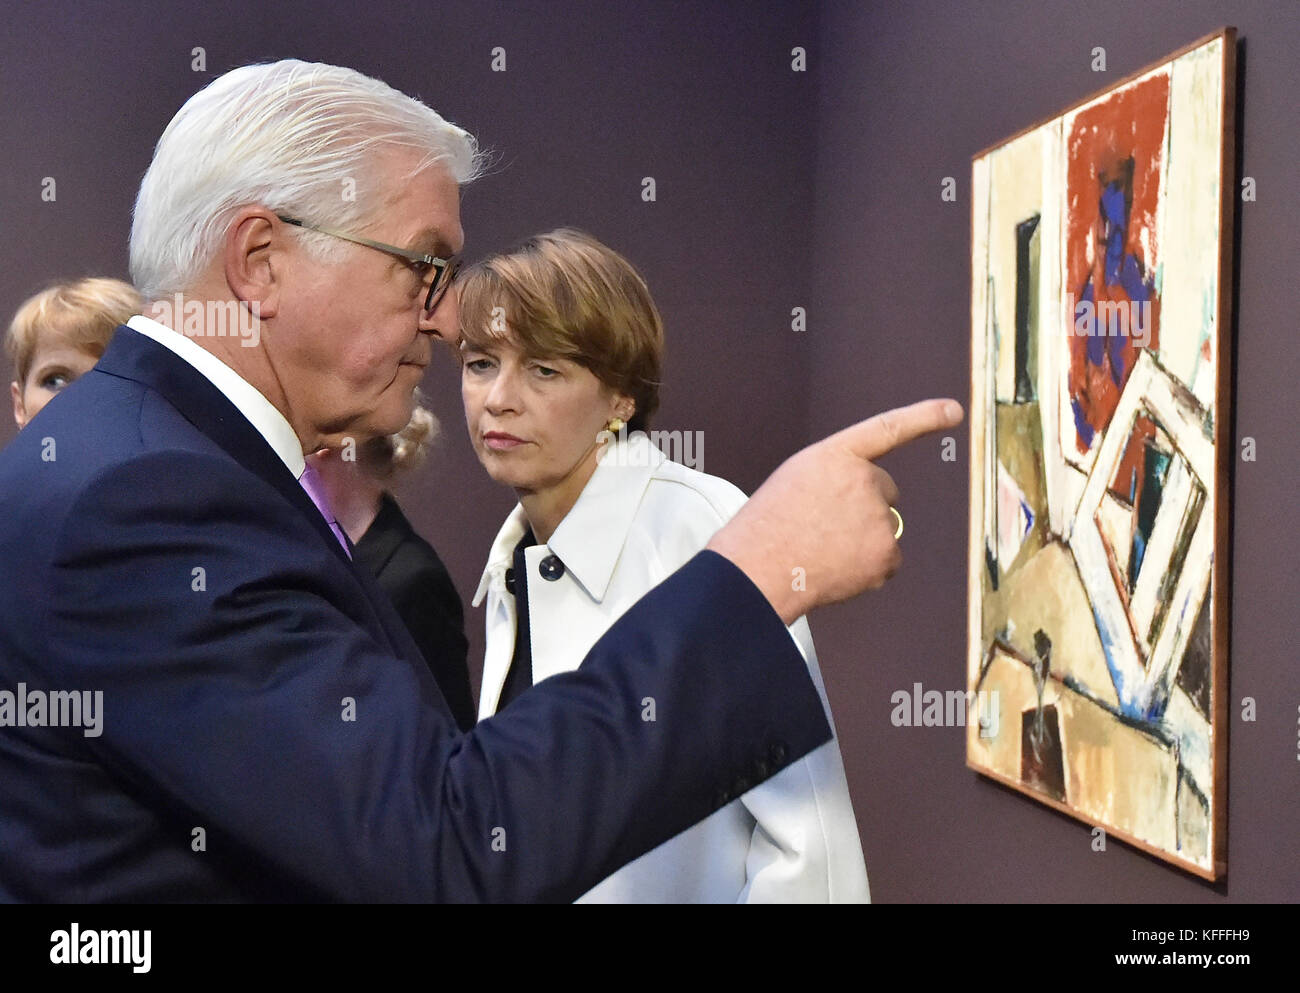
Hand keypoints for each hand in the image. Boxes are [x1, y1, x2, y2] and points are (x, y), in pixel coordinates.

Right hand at [706, 398, 963, 623]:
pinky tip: (835, 569)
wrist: (757, 570)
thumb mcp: (796, 480)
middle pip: (884, 490)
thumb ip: (837, 475)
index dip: (924, 417)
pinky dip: (867, 569)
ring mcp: (878, 517)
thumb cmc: (767, 527)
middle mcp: (864, 479)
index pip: (888, 429)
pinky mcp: (887, 553)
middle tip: (823, 527)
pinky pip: (886, 560)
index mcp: (835, 455)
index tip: (955, 410)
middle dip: (864, 508)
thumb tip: (872, 498)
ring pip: (883, 528)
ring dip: (863, 540)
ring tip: (821, 550)